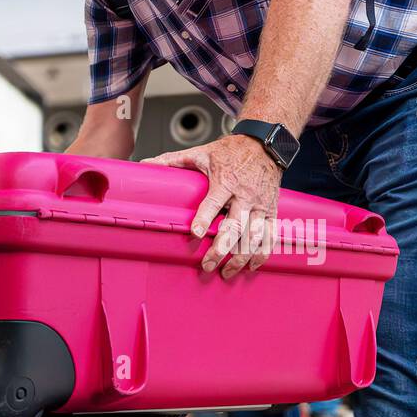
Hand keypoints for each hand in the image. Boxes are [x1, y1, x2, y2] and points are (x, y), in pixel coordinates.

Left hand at [145, 135, 281, 278]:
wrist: (266, 145)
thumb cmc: (231, 151)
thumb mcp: (201, 153)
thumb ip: (173, 161)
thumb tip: (145, 164)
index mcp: (225, 182)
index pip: (213, 203)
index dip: (205, 218)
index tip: (195, 234)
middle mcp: (245, 196)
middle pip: (234, 227)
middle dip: (220, 249)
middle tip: (207, 265)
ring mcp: (260, 205)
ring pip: (253, 236)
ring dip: (240, 257)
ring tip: (227, 272)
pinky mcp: (271, 211)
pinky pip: (270, 235)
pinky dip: (263, 253)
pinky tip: (252, 266)